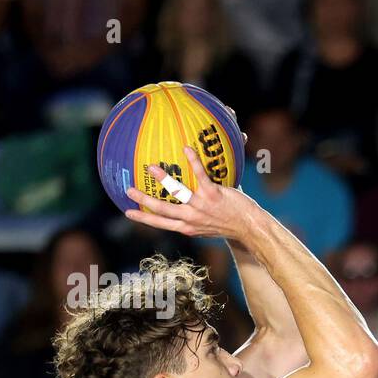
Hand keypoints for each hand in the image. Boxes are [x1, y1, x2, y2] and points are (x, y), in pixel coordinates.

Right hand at [123, 146, 259, 241]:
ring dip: (163, 180)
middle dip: (144, 200)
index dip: (144, 218)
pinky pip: (200, 175)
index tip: (129, 212)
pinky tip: (186, 148)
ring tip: (150, 167)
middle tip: (128, 189)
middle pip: (162, 210)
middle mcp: (191, 218)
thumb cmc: (229, 224)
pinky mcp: (213, 195)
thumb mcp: (207, 226)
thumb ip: (194, 217)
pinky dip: (193, 161)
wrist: (250, 228)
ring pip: (177, 193)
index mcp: (188, 227)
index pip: (161, 223)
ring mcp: (201, 206)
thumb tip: (184, 204)